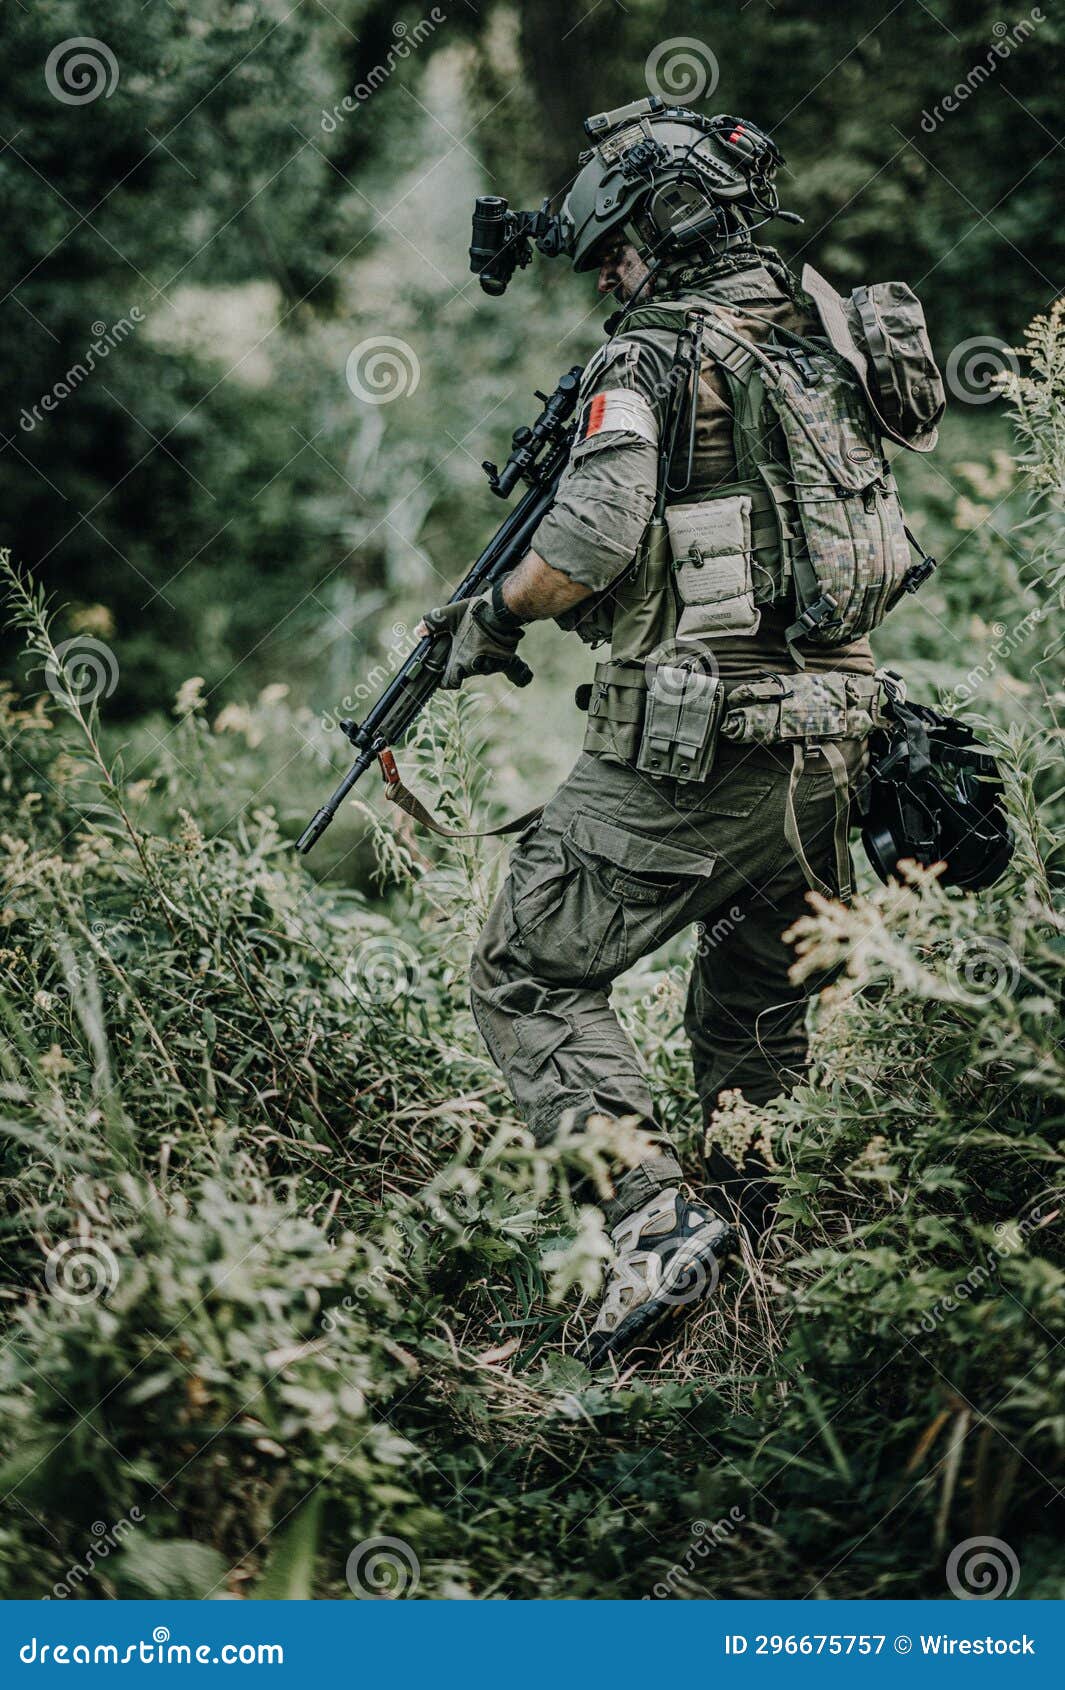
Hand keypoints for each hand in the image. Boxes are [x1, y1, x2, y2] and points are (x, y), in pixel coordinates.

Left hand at [416, 592, 532, 690]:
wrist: (501, 609)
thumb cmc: (475, 612)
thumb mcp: (449, 614)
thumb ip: (432, 624)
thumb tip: (418, 632)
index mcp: (459, 659)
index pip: (449, 682)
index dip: (446, 680)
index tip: (445, 676)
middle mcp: (475, 666)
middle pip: (468, 672)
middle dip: (466, 662)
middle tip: (469, 643)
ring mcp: (493, 664)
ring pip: (487, 667)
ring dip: (487, 658)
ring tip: (486, 638)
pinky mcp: (508, 659)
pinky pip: (515, 672)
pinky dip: (519, 674)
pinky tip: (525, 677)